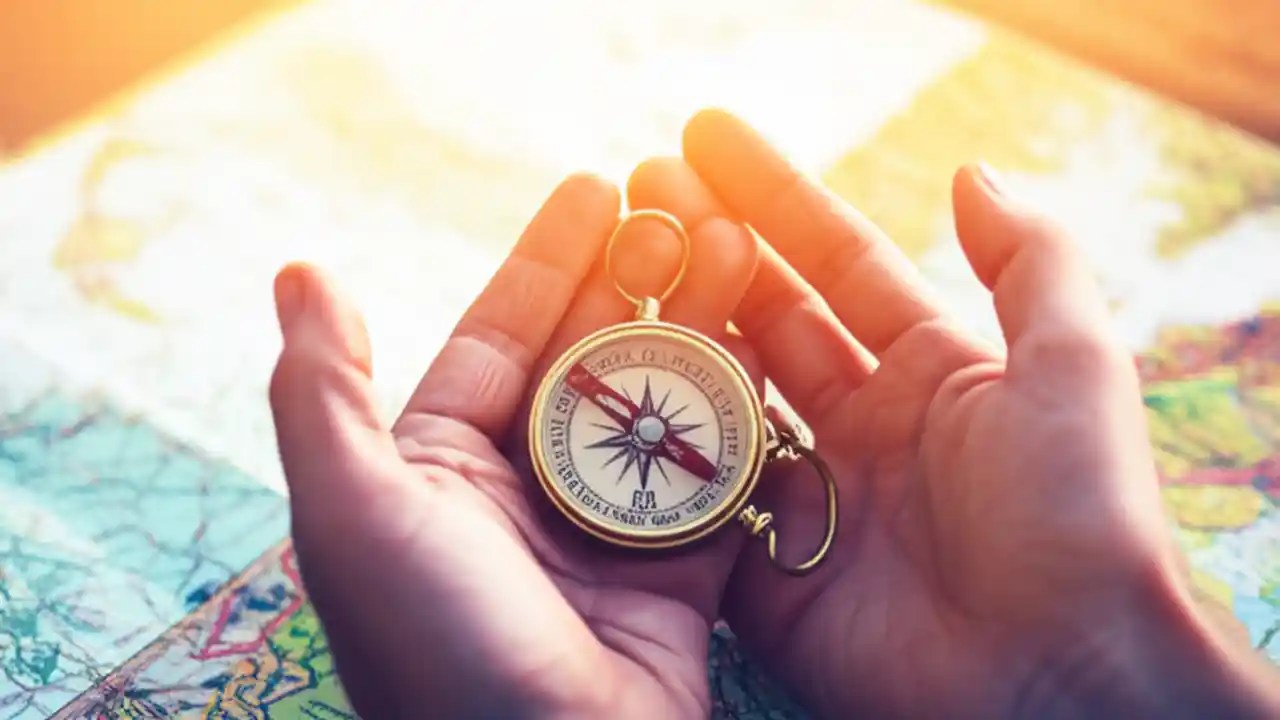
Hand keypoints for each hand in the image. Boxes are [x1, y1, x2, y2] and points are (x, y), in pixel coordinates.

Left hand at [267, 175, 761, 717]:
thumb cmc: (438, 651)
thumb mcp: (354, 513)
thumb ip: (325, 392)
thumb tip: (300, 271)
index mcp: (438, 474)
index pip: (499, 339)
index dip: (546, 260)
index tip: (597, 188)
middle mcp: (520, 496)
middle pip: (587, 359)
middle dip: (634, 279)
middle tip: (681, 203)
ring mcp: (602, 531)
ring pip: (655, 403)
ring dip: (694, 327)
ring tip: (736, 249)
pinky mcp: (676, 569)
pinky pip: (711, 471)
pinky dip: (738, 409)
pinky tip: (767, 342)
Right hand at [627, 110, 1279, 718]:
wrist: (1057, 679)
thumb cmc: (1075, 518)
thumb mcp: (1072, 367)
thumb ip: (1027, 262)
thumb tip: (969, 173)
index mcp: (935, 373)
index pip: (838, 264)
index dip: (772, 198)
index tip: (703, 141)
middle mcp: (867, 428)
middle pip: (769, 319)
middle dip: (705, 252)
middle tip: (636, 189)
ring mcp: (813, 499)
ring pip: (724, 401)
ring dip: (672, 335)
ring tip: (610, 267)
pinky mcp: (771, 575)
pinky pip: (703, 503)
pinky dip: (659, 455)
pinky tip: (608, 393)